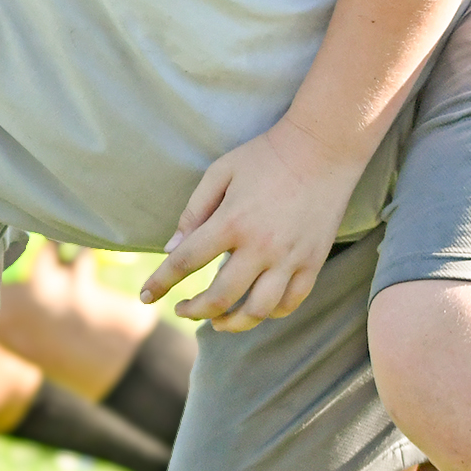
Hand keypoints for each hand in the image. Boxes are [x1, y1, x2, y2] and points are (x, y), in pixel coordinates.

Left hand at [139, 117, 364, 331]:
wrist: (324, 147)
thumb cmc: (266, 155)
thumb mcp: (220, 172)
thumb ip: (193, 212)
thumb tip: (171, 249)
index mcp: (231, 222)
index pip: (185, 263)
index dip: (160, 282)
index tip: (146, 296)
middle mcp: (261, 246)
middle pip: (220, 297)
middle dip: (195, 311)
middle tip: (183, 310)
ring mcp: (290, 258)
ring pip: (258, 311)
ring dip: (232, 323)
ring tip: (218, 322)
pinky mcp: (313, 261)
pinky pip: (290, 302)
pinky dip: (270, 313)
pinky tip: (255, 308)